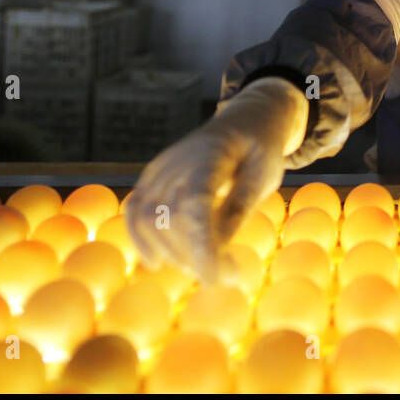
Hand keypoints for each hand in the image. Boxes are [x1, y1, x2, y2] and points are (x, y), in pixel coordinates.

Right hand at [125, 77, 308, 283]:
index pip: (195, 205)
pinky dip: (141, 240)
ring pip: (148, 220)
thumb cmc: (259, 150)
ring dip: (173, 254)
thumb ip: (239, 208)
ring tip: (205, 268)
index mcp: (210, 155)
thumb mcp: (265, 176)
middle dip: (194, 256)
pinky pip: (135, 211)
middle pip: (170, 218)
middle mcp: (176, 161)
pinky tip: (158, 264)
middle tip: (228, 276)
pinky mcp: (151, 179)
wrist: (244, 120)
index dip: (200, 246)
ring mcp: (159, 169)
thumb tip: (217, 249)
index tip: (216, 279)